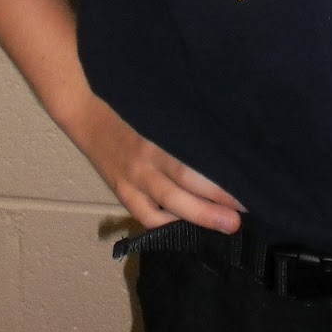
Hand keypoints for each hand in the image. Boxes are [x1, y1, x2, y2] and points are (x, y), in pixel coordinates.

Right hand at [71, 90, 244, 232]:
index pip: (194, 163)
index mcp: (159, 136)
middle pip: (186, 184)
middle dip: (216, 202)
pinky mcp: (122, 191)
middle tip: (243, 213)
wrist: (86, 113)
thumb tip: (221, 145)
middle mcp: (147, 159)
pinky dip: (167, 223)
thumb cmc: (132, 107)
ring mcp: (132, 179)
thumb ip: (184, 128)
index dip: (219, 179)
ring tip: (226, 224)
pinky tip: (186, 224)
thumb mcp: (160, 111)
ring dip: (199, 216)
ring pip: (168, 205)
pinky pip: (146, 215)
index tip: (245, 185)